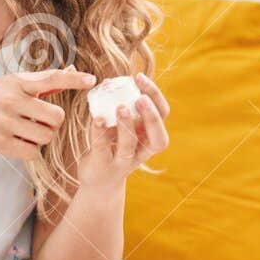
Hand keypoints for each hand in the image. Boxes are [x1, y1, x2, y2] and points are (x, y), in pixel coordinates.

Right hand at [0, 68, 95, 160]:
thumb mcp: (10, 86)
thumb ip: (41, 81)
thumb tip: (71, 70)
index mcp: (16, 83)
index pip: (51, 78)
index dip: (73, 79)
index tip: (92, 80)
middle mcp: (11, 99)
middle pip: (56, 117)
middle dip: (52, 124)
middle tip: (39, 123)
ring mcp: (4, 122)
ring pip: (46, 137)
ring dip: (40, 139)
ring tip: (24, 133)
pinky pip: (33, 152)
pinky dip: (30, 151)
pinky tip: (17, 144)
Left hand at [76, 72, 169, 191]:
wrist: (99, 181)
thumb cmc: (111, 147)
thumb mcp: (118, 127)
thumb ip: (116, 106)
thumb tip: (107, 81)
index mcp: (150, 136)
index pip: (163, 115)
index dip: (156, 96)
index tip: (139, 77)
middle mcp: (142, 151)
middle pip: (158, 136)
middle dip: (152, 116)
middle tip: (140, 98)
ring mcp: (123, 160)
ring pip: (130, 145)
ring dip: (127, 125)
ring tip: (121, 107)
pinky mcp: (103, 165)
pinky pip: (103, 147)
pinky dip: (100, 132)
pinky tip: (97, 118)